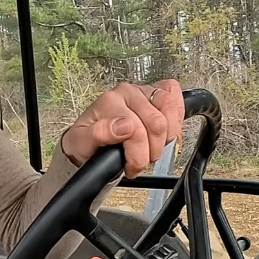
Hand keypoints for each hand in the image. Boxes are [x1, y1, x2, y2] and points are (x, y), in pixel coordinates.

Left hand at [61, 80, 184, 178]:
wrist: (89, 140)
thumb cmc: (86, 142)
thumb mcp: (82, 144)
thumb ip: (98, 134)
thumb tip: (122, 127)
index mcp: (109, 102)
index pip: (136, 130)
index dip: (138, 156)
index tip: (131, 167)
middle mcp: (127, 92)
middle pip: (157, 122)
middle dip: (152, 150)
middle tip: (142, 160)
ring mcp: (143, 91)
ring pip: (169, 107)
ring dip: (166, 135)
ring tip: (153, 146)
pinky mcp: (156, 91)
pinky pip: (175, 95)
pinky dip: (176, 116)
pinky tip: (165, 130)